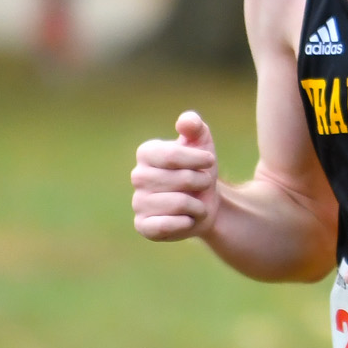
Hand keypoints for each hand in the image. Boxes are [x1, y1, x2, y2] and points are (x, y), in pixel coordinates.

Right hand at [132, 110, 219, 240]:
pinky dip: (185, 223)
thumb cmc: (200, 167)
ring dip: (197, 204)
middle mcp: (137, 177)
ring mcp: (138, 202)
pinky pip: (166, 226)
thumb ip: (195, 126)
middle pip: (181, 179)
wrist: (205, 201)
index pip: (172, 155)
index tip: (209, 160)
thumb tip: (186, 121)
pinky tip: (185, 219)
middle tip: (202, 183)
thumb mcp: (202, 142)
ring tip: (195, 202)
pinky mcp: (143, 226)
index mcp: (147, 153)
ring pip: (179, 203)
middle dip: (202, 181)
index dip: (198, 159)